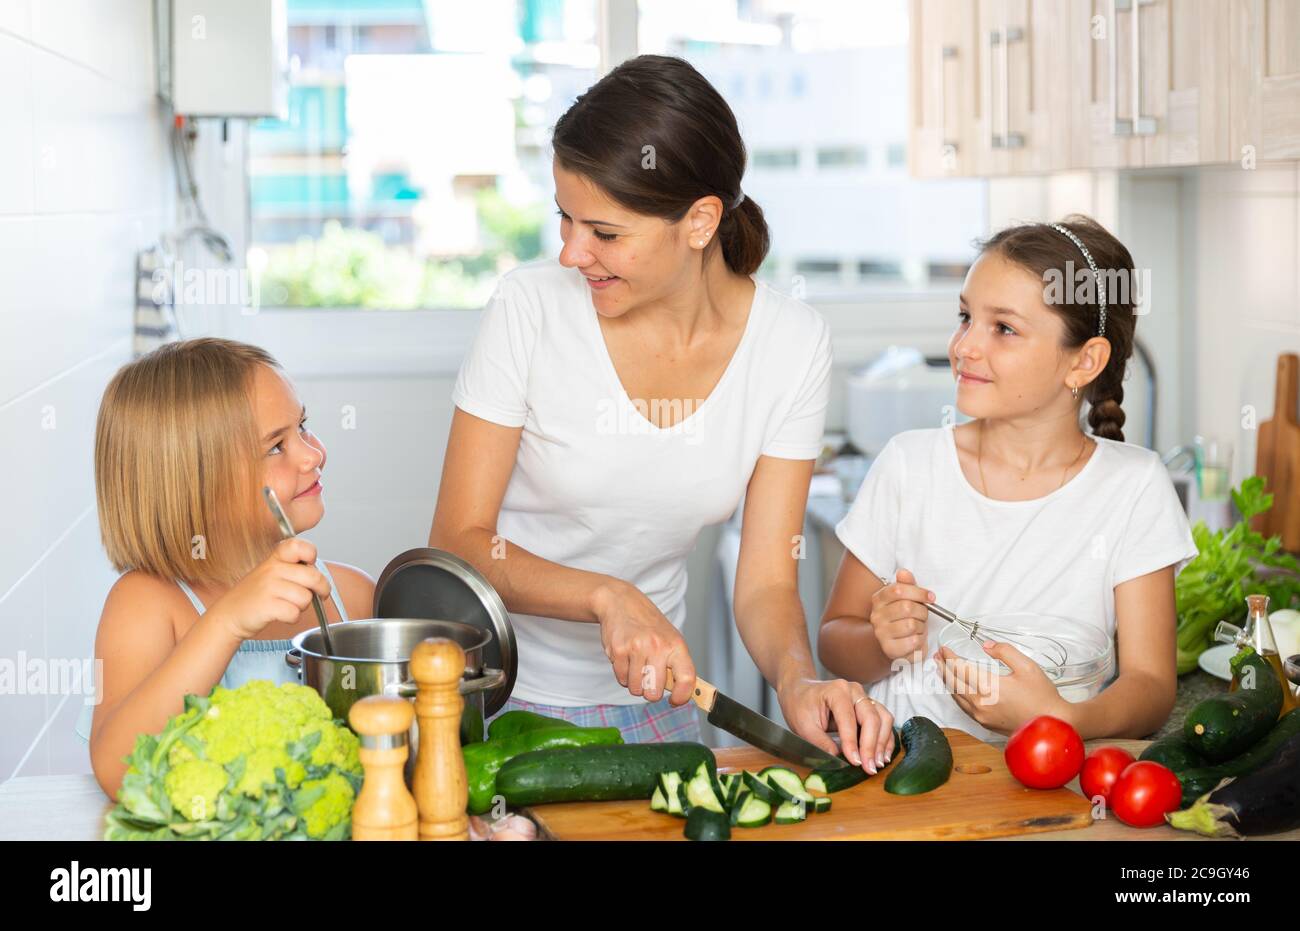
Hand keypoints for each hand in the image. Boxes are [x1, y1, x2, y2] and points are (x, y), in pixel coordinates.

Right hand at [208, 538, 332, 639]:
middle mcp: (272, 569)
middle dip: (321, 589)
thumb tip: (319, 575)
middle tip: (318, 595)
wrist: (229, 614)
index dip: (311, 555)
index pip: (299, 546)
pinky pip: (295, 613)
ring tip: (289, 605)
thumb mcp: (270, 572)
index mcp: (275, 558)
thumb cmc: (254, 595)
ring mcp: (269, 587)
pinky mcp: (267, 606)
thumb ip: (293, 568)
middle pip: (314, 577)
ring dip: (302, 606)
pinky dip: (293, 618)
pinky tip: (282, 615)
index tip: (310, 565)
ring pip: (306, 598)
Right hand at [592, 579, 695, 705]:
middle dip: (651, 692)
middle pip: (654, 693)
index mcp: (676, 645)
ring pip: (636, 689)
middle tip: (650, 679)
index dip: (682, 696)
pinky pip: (621, 680)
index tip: (675, 700)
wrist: (621, 602)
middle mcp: (658, 646)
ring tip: (636, 665)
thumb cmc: (649, 625)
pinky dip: (623, 675)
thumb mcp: (670, 639)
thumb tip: (684, 693)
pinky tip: (626, 659)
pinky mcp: (618, 650)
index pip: (686, 678)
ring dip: (635, 684)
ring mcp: (637, 648)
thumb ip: (676, 665)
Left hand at [777, 676, 894, 772]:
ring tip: (878, 763)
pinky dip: (885, 739)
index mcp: (836, 691)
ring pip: (883, 718)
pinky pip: (883, 721)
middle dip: (872, 745)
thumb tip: (839, 759)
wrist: (799, 692)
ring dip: (882, 742)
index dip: (853, 743)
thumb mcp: (803, 727)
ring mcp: (863, 697)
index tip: (855, 762)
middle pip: (872, 718)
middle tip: (870, 767)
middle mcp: (854, 691)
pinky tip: (882, 755)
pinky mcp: (868, 707)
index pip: (849, 719)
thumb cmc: (799, 706)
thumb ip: (821, 742)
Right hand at [869, 568, 934, 663]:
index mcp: (879, 599)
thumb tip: (904, 572)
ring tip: (918, 628)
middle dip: (922, 612)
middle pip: (907, 607)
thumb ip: (906, 585)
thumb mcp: (904, 599)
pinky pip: (913, 641)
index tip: (931, 597)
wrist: (890, 644)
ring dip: (921, 627)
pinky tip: (915, 639)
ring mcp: (881, 633)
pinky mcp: (889, 649)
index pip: (898, 590)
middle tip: (923, 616)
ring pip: (911, 625)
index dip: (919, 592)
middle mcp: (876, 615)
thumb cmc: (901, 619)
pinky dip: (920, 640)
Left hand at [934, 641, 1066, 734]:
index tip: (944, 648)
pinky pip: (964, 707)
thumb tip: (986, 646)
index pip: (960, 668)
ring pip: (956, 696)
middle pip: (953, 682)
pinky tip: (957, 689)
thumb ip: (1004, 651)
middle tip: (937, 656)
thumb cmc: (1042, 696)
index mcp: (988, 687)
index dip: (950, 657)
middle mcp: (980, 703)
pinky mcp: (985, 724)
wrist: (1053, 724)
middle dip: (943, 667)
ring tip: (942, 669)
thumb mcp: (1027, 666)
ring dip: (947, 681)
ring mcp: (981, 716)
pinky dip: (956, 695)